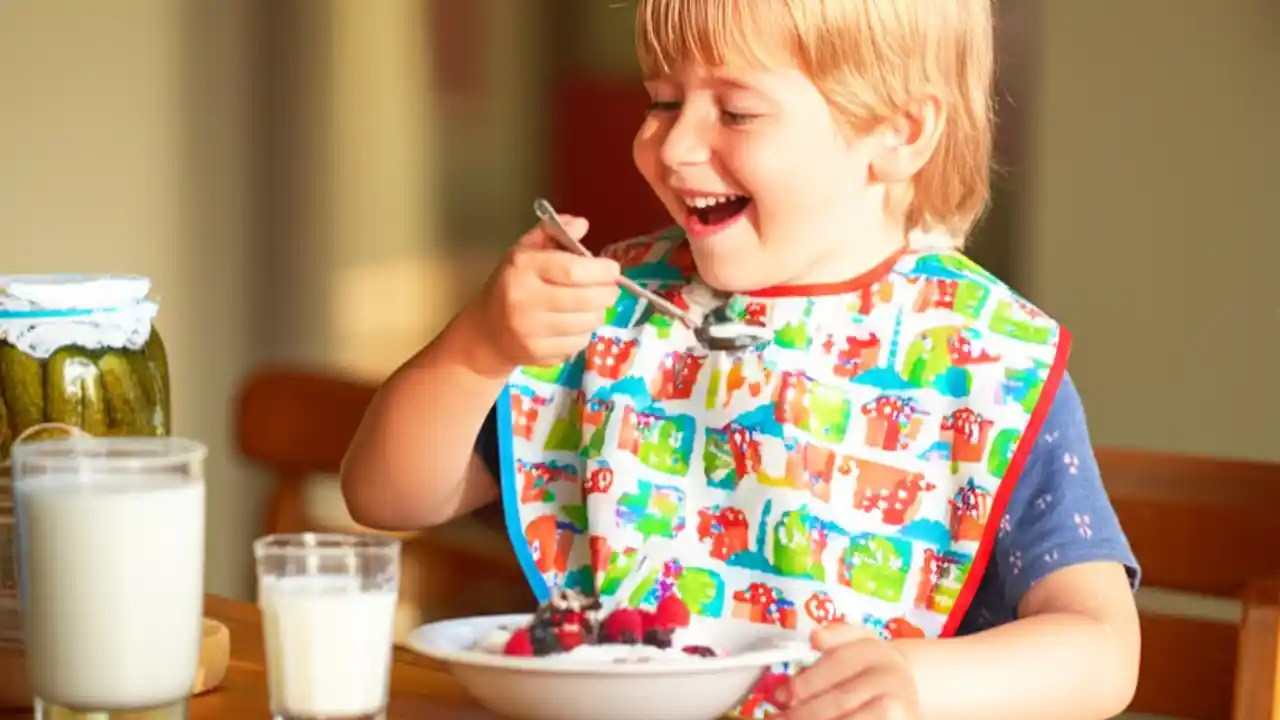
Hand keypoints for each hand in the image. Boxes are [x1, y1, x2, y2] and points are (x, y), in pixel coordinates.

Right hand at [462, 215, 621, 374]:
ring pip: (587, 323)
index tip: (612, 270)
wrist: (486, 331)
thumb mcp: (525, 252)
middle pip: (585, 299)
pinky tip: (573, 325)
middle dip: (607, 293)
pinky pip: (579, 343)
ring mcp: (531, 331)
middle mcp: (524, 300)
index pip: (571, 270)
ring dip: (597, 313)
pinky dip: (584, 333)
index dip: (600, 271)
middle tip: (609, 289)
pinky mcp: (539, 354)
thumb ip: (553, 232)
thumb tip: (582, 224)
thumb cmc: (512, 285)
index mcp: (522, 268)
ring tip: (590, 306)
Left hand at [780, 623, 918, 719]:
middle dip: (804, 712)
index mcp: (875, 652)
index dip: (805, 682)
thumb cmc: (870, 664)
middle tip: (781, 718)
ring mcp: (898, 709)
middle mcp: (891, 680)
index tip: (780, 697)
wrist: (907, 686)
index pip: (836, 665)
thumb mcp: (856, 641)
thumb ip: (834, 636)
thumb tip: (814, 637)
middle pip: (839, 700)